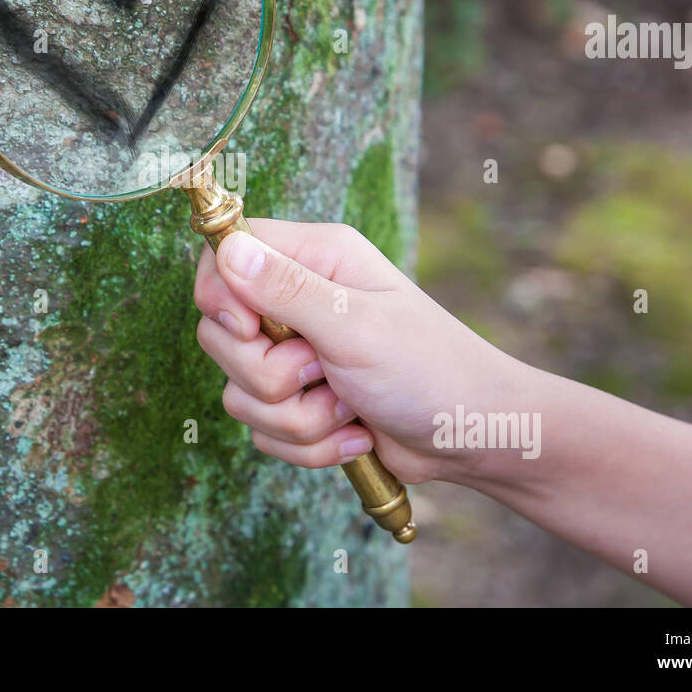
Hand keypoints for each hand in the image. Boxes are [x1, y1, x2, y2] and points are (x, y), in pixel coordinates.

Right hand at [193, 219, 512, 483]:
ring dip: (298, 416)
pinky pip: (262, 430)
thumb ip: (285, 289)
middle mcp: (298, 299)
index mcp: (315, 258)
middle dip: (268, 374)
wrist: (472, 437)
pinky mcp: (298, 402)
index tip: (250, 330)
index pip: (225, 254)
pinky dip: (309, 442)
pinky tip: (354, 432)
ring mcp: (295, 354)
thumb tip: (227, 249)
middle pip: (220, 333)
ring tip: (350, 405)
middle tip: (323, 370)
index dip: (220, 296)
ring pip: (239, 391)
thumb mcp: (354, 325)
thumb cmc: (429, 367)